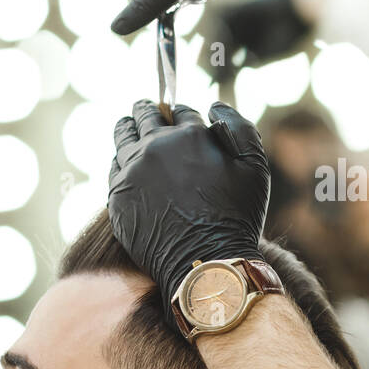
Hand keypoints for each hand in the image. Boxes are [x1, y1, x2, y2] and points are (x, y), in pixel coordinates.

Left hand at [108, 100, 269, 327]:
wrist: (206, 263)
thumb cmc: (236, 217)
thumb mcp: (255, 167)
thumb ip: (238, 127)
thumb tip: (213, 105)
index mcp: (189, 135)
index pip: (180, 110)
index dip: (181, 110)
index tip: (178, 114)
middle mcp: (155, 147)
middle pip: (144, 115)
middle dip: (148, 110)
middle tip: (145, 108)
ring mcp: (132, 172)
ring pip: (122, 136)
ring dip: (127, 128)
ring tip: (128, 126)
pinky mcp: (117, 196)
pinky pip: (113, 168)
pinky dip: (120, 159)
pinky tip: (125, 162)